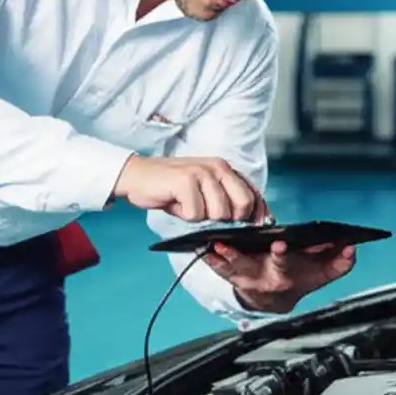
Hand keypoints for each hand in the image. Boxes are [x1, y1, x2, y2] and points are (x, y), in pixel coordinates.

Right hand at [113, 155, 270, 223]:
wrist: (138, 176)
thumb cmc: (172, 188)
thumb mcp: (204, 190)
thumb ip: (225, 199)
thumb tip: (250, 220)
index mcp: (225, 169)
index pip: (253, 193)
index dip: (258, 213)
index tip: (256, 226)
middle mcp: (218, 167)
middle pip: (243, 204)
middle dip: (230, 218)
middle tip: (209, 215)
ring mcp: (202, 173)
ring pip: (219, 213)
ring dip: (202, 217)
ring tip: (187, 205)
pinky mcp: (186, 181)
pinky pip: (196, 214)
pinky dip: (185, 216)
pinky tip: (176, 203)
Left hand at [204, 241, 356, 313]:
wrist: (275, 298)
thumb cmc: (298, 277)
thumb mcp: (322, 273)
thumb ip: (340, 262)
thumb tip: (351, 248)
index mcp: (285, 275)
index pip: (286, 263)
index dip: (284, 254)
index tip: (282, 244)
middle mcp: (264, 277)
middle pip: (255, 266)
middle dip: (248, 256)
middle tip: (241, 243)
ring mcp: (245, 276)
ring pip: (232, 268)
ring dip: (225, 257)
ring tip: (217, 244)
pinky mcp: (231, 274)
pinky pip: (218, 268)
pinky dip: (211, 260)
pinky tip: (204, 247)